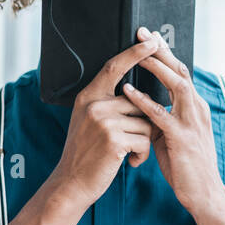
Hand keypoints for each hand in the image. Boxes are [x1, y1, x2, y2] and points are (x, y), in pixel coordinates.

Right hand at [47, 32, 159, 210]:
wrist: (72, 183)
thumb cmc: (88, 154)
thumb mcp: (91, 122)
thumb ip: (109, 104)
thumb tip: (138, 94)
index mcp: (89, 96)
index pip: (115, 66)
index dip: (135, 53)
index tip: (152, 41)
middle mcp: (94, 104)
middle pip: (139, 101)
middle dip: (146, 122)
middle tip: (137, 141)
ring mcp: (103, 121)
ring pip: (146, 122)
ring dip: (144, 142)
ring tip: (129, 154)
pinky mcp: (113, 139)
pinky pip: (144, 140)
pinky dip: (142, 154)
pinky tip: (128, 163)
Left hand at [121, 27, 224, 219]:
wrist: (203, 193)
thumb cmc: (186, 165)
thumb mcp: (175, 135)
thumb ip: (163, 117)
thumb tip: (144, 104)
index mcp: (196, 108)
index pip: (181, 73)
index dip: (165, 53)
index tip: (150, 36)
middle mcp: (198, 110)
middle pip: (181, 71)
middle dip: (161, 51)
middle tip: (144, 32)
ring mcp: (192, 123)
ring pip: (177, 86)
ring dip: (157, 68)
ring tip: (138, 54)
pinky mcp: (182, 139)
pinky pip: (161, 115)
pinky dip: (144, 101)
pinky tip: (128, 91)